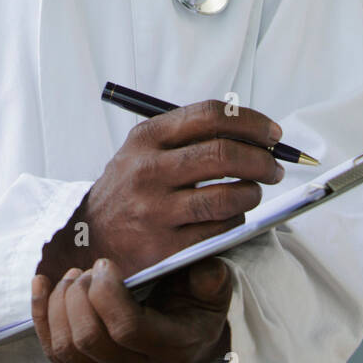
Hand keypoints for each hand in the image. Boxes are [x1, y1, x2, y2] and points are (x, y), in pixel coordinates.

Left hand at [31, 255, 233, 362]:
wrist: (187, 337)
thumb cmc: (196, 308)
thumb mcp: (213, 293)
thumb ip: (212, 280)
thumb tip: (204, 271)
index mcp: (168, 347)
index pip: (125, 327)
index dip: (107, 292)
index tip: (106, 263)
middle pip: (88, 339)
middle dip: (80, 294)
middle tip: (90, 269)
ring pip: (65, 348)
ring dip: (60, 303)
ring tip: (74, 276)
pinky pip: (52, 350)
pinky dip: (40, 313)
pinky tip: (43, 283)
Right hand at [37, 99, 282, 282]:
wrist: (88, 235)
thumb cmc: (129, 186)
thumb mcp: (144, 149)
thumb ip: (188, 136)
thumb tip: (251, 131)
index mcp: (147, 137)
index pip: (209, 116)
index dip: (250, 122)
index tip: (272, 133)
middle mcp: (149, 170)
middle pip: (222, 155)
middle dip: (261, 160)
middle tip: (274, 167)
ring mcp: (156, 209)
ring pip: (225, 197)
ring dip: (253, 193)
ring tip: (255, 192)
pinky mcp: (164, 246)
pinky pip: (217, 231)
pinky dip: (236, 222)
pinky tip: (234, 216)